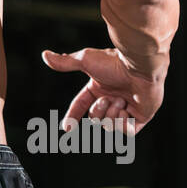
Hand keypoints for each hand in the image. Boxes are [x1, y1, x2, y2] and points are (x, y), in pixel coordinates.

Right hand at [41, 47, 163, 134]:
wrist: (140, 67)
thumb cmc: (114, 62)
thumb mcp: (85, 60)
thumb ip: (64, 62)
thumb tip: (44, 55)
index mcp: (99, 87)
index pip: (81, 104)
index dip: (73, 115)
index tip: (66, 128)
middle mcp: (112, 97)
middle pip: (95, 118)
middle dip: (98, 111)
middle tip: (107, 99)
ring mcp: (127, 107)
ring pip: (110, 125)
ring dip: (112, 113)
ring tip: (123, 99)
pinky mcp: (142, 117)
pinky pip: (127, 132)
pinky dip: (123, 124)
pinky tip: (127, 110)